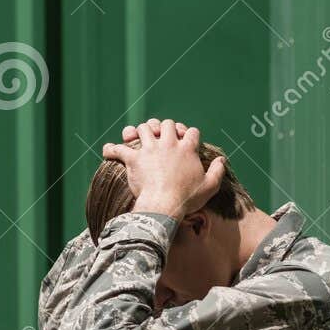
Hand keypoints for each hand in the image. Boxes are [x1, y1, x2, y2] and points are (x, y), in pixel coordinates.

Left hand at [101, 119, 224, 220]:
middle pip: (166, 124)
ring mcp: (150, 149)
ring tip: (138, 137)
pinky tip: (107, 150)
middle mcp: (168, 144)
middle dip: (164, 127)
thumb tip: (221, 160)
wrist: (164, 205)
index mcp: (187, 149)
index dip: (189, 134)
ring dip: (140, 131)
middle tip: (161, 136)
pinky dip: (111, 149)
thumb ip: (217, 171)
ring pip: (143, 128)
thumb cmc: (187, 198)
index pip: (191, 132)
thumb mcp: (209, 186)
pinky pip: (118, 148)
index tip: (186, 140)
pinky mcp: (134, 158)